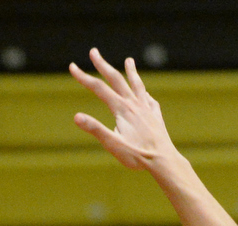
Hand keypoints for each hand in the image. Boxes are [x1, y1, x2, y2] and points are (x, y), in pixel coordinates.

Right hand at [69, 47, 176, 171]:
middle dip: (103, 65)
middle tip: (94, 51)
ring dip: (131, 72)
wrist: (164, 161)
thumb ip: (95, 129)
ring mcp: (147, 108)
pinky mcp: (156, 116)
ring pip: (137, 85)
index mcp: (122, 109)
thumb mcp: (113, 145)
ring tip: (129, 61)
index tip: (72, 67)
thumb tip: (76, 117)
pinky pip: (149, 100)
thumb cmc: (138, 156)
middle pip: (116, 79)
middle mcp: (135, 104)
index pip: (98, 88)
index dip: (83, 77)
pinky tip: (146, 94)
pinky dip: (144, 93)